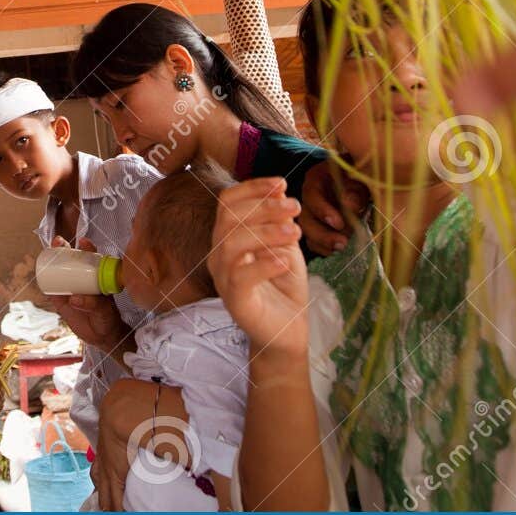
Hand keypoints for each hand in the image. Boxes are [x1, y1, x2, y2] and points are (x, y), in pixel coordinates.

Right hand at [47, 236, 129, 351]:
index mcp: (96, 277)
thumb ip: (93, 304)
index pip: (91, 258)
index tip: (83, 241)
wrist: (101, 336)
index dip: (87, 247)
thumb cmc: (107, 318)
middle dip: (64, 248)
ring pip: (59, 271)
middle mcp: (82, 279)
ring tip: (49, 250)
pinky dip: (45, 279)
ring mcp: (70, 288)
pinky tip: (41, 270)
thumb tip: (74, 298)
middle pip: (72, 260)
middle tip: (59, 242)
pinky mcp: (60, 300)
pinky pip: (51, 288)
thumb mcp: (103, 310)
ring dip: (53, 259)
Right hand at [209, 178, 309, 354]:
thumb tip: (279, 189)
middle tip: (296, 207)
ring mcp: (223, 278)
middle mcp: (219, 254)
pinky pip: (240, 276)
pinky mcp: (234, 301)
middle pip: (229, 218)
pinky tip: (285, 261)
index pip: (227, 201)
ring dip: (266, 231)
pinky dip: (263, 264)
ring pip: (231, 243)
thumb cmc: (284, 286)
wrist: (288, 330)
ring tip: (295, 232)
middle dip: (264, 207)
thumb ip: (280, 220)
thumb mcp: (286, 245)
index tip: (282, 183)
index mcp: (228, 236)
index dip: (252, 187)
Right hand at [297, 161, 365, 254]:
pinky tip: (341, 252)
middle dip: (323, 234)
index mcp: (316, 180)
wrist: (363, 185)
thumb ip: (355, 193)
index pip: (311, 195)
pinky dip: (327, 250)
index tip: (339, 223)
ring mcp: (312, 216)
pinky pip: (315, 243)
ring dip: (325, 244)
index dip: (323, 211)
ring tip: (344, 249)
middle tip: (343, 243)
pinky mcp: (317, 230)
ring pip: (309, 234)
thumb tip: (349, 205)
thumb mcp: (361, 182)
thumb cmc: (361, 181)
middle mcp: (309, 199)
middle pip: (305, 219)